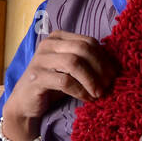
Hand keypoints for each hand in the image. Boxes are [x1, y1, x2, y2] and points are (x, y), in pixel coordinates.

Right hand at [2, 30, 119, 140]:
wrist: (25, 102)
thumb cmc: (52, 85)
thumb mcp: (70, 69)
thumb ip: (86, 61)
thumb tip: (115, 66)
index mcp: (58, 37)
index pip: (88, 41)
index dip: (104, 58)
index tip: (113, 75)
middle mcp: (48, 44)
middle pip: (83, 49)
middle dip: (100, 68)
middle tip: (108, 85)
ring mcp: (40, 60)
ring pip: (74, 63)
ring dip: (91, 80)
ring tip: (98, 93)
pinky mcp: (36, 77)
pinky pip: (65, 81)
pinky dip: (80, 91)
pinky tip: (87, 98)